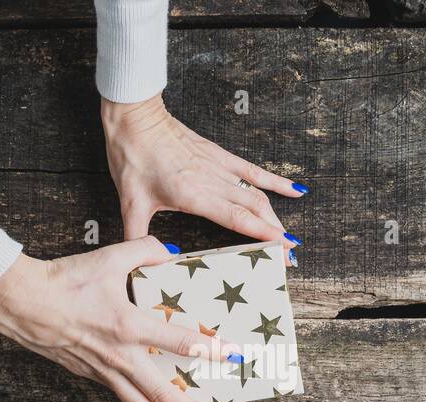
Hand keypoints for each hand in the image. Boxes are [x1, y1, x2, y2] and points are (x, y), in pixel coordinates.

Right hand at [0, 240, 239, 401]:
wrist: (21, 302)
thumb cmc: (63, 280)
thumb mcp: (109, 258)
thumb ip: (144, 251)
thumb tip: (170, 251)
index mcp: (127, 325)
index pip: (180, 342)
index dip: (210, 350)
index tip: (233, 356)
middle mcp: (118, 355)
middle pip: (161, 394)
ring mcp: (102, 369)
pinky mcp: (88, 374)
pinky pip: (120, 395)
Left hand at [101, 95, 306, 259]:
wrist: (135, 119)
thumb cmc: (132, 158)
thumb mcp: (130, 203)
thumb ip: (137, 236)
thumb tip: (145, 260)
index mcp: (194, 194)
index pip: (238, 219)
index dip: (263, 235)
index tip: (282, 249)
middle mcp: (212, 181)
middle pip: (254, 210)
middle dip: (275, 234)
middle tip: (290, 256)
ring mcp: (219, 166)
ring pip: (257, 194)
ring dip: (276, 216)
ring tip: (290, 237)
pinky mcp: (219, 155)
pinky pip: (253, 171)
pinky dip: (276, 182)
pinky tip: (295, 190)